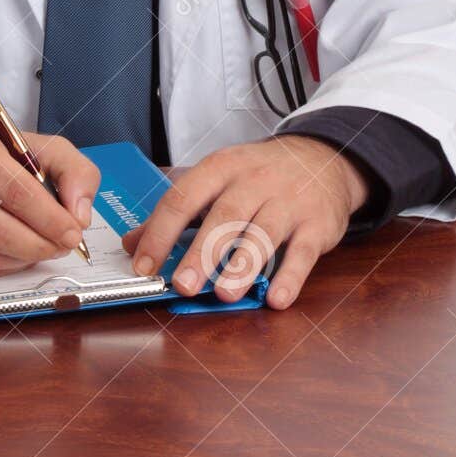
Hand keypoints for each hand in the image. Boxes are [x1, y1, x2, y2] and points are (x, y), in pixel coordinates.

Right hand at [0, 126, 99, 277]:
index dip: (50, 219)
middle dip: (40, 244)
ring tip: (45, 247)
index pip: (16, 192)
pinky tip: (18, 252)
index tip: (74, 232)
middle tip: (64, 246)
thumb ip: (73, 171)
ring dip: (26, 258)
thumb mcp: (41, 148)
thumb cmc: (0, 158)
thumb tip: (79, 214)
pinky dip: (5, 268)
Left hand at [120, 136, 370, 308]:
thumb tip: (132, 244)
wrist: (323, 158)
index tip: (143, 265)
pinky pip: (303, 252)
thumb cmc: (259, 175)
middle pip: (224, 216)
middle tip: (184, 285)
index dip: (160, 232)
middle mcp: (253, 181)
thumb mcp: (217, 180)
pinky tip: (276, 298)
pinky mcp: (317, 224)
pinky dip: (291, 277)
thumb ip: (176, 212)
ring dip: (243, 265)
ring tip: (225, 294)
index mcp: (221, 168)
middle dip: (203, 252)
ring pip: (263, 233)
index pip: (183, 198)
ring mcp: (288, 201)